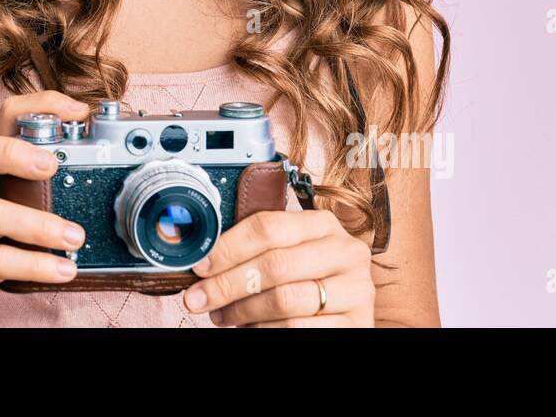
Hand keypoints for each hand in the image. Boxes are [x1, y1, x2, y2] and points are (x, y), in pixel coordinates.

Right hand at [0, 91, 90, 327]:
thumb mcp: (5, 203)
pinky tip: (64, 270)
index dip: (40, 105)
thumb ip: (36, 185)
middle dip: (12, 152)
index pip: (3, 118)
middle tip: (52, 165)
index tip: (80, 112)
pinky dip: (36, 266)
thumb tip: (94, 170)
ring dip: (39, 225)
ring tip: (75, 237)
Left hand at [181, 209, 374, 326]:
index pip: (269, 227)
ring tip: (222, 316)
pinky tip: (249, 328)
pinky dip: (264, 330)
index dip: (228, 247)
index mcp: (323, 224)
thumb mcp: (289, 253)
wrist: (342, 312)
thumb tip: (204, 262)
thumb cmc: (306, 277)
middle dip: (228, 284)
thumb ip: (256, 250)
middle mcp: (346, 252)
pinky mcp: (357, 323)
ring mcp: (356, 289)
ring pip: (285, 300)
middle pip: (275, 265)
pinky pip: (298, 328)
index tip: (200, 265)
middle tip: (198, 297)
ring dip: (243, 311)